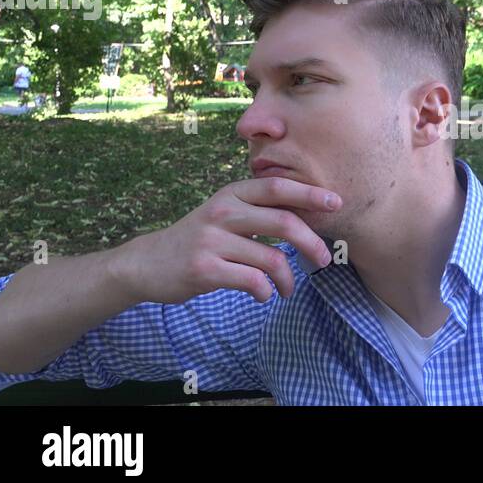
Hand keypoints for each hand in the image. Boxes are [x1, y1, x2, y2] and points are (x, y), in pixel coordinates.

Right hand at [115, 177, 341, 304]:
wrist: (147, 263)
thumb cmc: (198, 238)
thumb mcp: (224, 213)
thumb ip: (257, 210)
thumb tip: (308, 216)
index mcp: (231, 194)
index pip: (277, 187)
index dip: (309, 193)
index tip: (336, 202)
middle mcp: (222, 213)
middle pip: (284, 222)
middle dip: (313, 242)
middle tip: (325, 259)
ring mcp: (212, 241)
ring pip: (272, 258)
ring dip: (288, 279)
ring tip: (288, 289)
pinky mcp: (205, 270)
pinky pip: (252, 281)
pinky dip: (265, 292)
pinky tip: (263, 294)